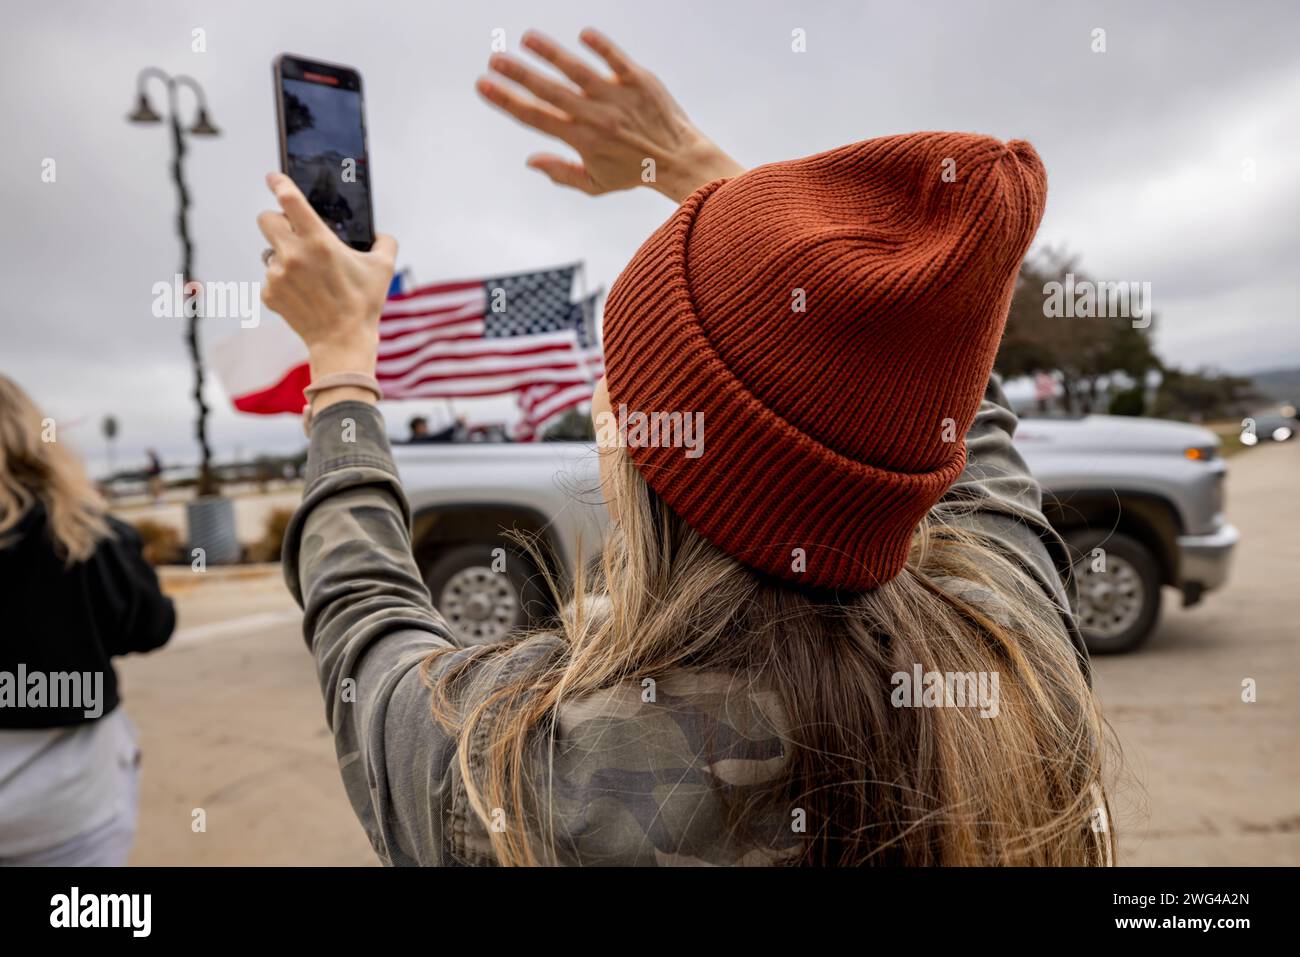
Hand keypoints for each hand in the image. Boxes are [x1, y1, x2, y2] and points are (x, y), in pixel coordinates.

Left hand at [257, 173, 396, 395]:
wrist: (342, 341)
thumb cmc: (364, 303)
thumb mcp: (383, 268)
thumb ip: (384, 242)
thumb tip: (379, 234)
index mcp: (318, 241)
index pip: (289, 200)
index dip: (279, 183)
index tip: (274, 178)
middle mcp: (292, 254)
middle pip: (266, 219)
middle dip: (277, 221)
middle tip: (292, 232)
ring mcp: (277, 275)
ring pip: (269, 251)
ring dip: (283, 256)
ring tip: (306, 275)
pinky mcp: (269, 293)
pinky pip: (270, 277)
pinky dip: (283, 282)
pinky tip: (303, 294)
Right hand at [477, 28, 743, 202]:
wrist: (679, 160)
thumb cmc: (634, 173)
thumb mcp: (595, 184)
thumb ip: (560, 172)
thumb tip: (529, 160)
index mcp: (581, 140)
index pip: (536, 118)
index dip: (507, 102)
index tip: (484, 86)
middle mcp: (596, 117)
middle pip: (550, 92)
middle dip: (519, 76)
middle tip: (494, 60)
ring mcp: (618, 96)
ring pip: (579, 71)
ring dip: (551, 54)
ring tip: (527, 39)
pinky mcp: (639, 81)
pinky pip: (617, 60)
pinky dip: (601, 47)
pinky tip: (583, 35)